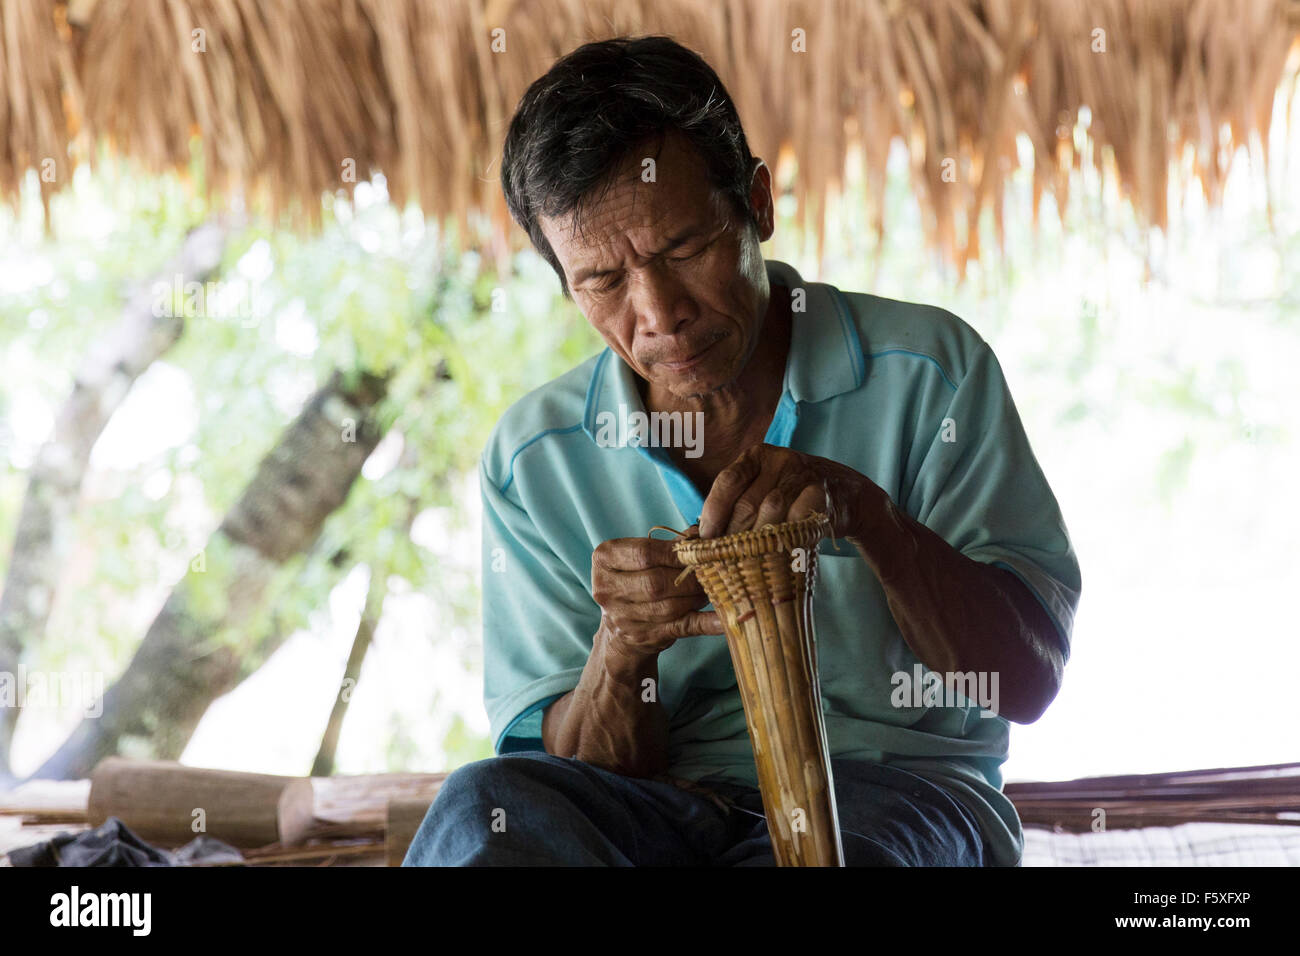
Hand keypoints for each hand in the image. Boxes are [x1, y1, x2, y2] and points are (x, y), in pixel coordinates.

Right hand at [591, 528, 723, 655]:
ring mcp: (622, 618)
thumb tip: (706, 533)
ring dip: (697, 597)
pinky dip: (705, 623)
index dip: (676, 552)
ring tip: (713, 588)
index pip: (644, 553)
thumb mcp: (642, 558)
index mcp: (604, 560)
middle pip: (656, 582)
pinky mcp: (643, 638)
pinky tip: (724, 620)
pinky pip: (682, 628)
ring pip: (669, 606)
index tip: (700, 550)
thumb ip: (671, 545)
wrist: (621, 628)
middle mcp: (606, 589)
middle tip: (712, 571)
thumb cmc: (638, 580)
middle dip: (689, 577)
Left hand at [697, 443, 881, 541]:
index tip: (705, 538)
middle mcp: (779, 460)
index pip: (727, 482)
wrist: (844, 493)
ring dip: (757, 540)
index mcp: (756, 456)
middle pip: (747, 502)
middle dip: (732, 534)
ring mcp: (802, 474)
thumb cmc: (792, 496)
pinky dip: (784, 538)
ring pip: (770, 512)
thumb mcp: (762, 490)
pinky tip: (777, 552)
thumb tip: (697, 537)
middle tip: (723, 559)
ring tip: (746, 561)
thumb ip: (734, 507)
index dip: (712, 512)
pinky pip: (797, 519)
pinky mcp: (821, 493)